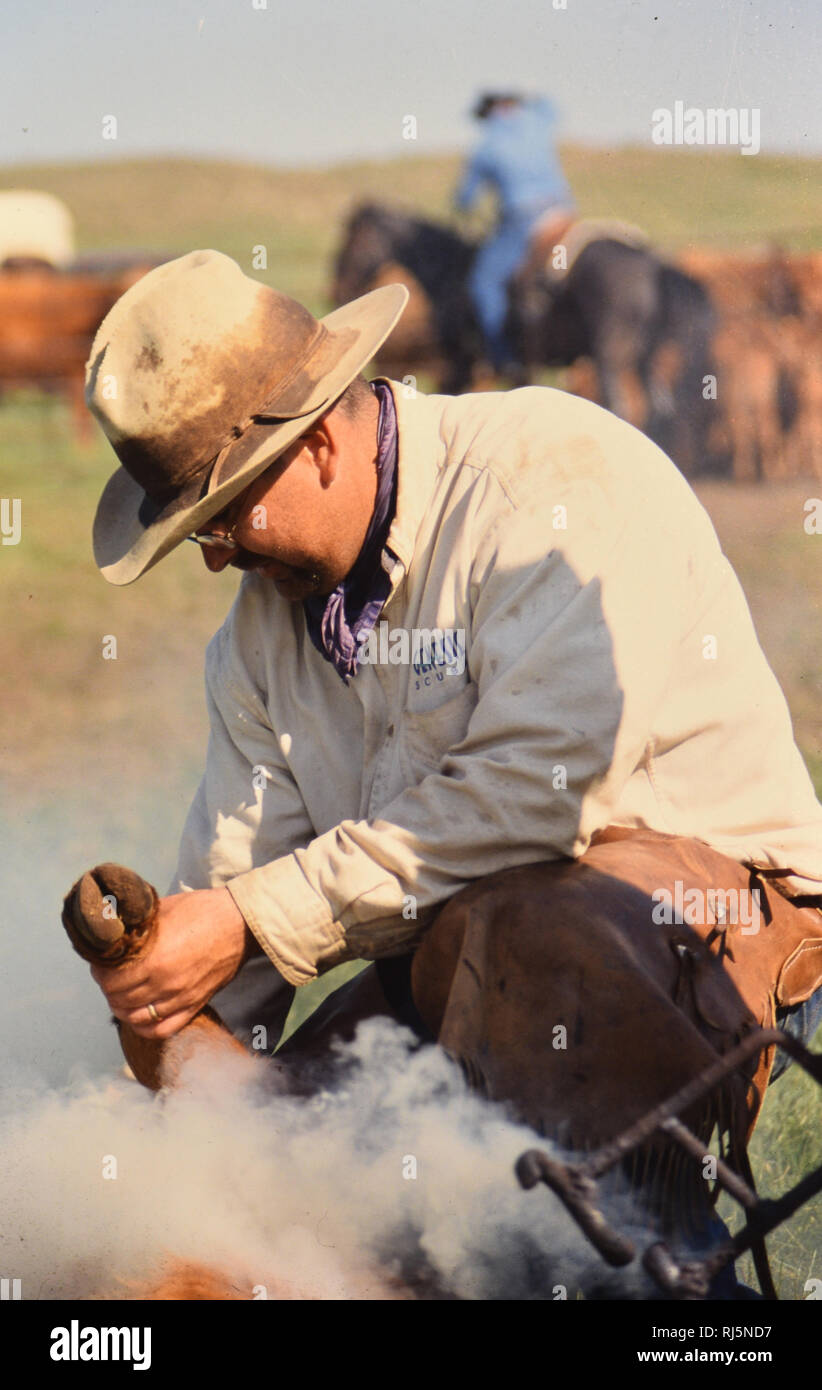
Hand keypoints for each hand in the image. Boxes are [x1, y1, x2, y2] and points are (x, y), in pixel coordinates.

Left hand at [89, 888, 254, 1038]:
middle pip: (120, 1000)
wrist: (241, 924)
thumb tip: (112, 928)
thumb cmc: (203, 910)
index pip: (111, 980)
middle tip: (109, 976)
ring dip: (123, 1008)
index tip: (101, 964)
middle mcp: (165, 984)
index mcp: (155, 959)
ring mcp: (180, 998)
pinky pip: (163, 1029)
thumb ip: (137, 925)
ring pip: (136, 1018)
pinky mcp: (194, 1005)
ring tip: (121, 994)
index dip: (100, 973)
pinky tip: (139, 1016)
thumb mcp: (163, 909)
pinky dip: (145, 1027)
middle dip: (109, 988)